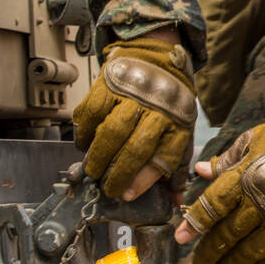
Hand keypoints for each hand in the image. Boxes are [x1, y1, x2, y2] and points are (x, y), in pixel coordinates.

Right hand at [72, 35, 196, 199]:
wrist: (157, 61)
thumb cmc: (168, 104)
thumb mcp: (181, 131)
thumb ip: (177, 166)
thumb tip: (176, 202)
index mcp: (177, 124)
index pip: (163, 157)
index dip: (144, 180)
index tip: (128, 194)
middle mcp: (157, 110)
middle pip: (136, 148)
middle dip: (118, 174)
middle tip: (107, 187)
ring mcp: (133, 96)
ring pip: (112, 132)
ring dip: (99, 156)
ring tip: (93, 170)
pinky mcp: (110, 85)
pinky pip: (92, 112)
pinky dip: (84, 131)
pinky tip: (84, 143)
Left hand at [174, 107, 264, 263]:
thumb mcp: (256, 139)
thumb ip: (228, 159)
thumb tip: (200, 171)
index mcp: (246, 176)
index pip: (212, 206)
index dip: (195, 224)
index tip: (181, 238)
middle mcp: (262, 201)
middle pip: (228, 234)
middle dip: (209, 252)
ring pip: (250, 251)